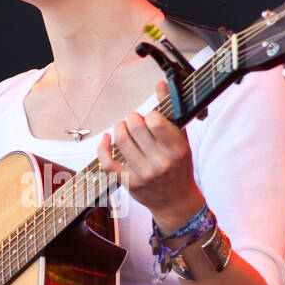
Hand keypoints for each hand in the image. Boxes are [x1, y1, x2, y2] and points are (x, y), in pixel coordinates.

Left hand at [96, 78, 203, 229]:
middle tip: (134, 120)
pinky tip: (106, 138)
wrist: (175, 201)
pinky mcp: (128, 182)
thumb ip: (171, 112)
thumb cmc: (179, 166)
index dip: (150, 115)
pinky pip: (107, 161)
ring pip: (121, 140)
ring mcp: (143, 174)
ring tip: (123, 127)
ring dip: (119, 127)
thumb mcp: (182, 140)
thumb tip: (161, 83)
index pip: (156, 121)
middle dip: (132, 118)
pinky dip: (102, 147)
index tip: (151, 118)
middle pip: (135, 127)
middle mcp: (160, 162)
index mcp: (177, 149)